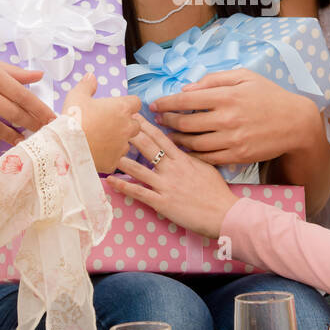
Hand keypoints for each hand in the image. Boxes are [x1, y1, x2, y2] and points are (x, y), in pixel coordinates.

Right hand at [61, 73, 140, 172]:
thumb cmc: (73, 118)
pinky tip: (96, 152)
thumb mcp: (77, 96)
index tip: (117, 107)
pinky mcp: (115, 161)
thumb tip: (91, 77)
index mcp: (121, 108)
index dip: (127, 104)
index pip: (136, 102)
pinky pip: (116, 158)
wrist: (66, 147)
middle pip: (136, 124)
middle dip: (125, 124)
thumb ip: (87, 85)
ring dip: (118, 140)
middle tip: (108, 124)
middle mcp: (127, 127)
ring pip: (126, 142)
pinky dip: (109, 155)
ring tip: (100, 140)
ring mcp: (122, 146)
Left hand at [108, 116, 237, 238]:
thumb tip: (181, 149)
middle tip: (114, 123)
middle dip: (130, 134)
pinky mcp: (162, 202)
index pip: (161, 138)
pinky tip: (111, 181)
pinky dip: (124, 186)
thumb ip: (191, 157)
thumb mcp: (206, 168)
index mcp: (183, 159)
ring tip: (106, 150)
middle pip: (147, 147)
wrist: (223, 213)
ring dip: (122, 159)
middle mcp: (172, 169)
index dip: (146, 125)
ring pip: (139, 169)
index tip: (134, 115)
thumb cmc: (217, 192)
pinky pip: (140, 192)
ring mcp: (166, 185)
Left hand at [149, 69, 321, 165]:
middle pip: (185, 124)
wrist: (296, 123)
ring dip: (176, 141)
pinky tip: (186, 150)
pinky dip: (193, 155)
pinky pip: (207, 158)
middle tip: (159, 121)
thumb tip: (187, 89)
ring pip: (193, 144)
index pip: (185, 100)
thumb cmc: (269, 96)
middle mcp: (227, 119)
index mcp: (226, 96)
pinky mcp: (237, 156)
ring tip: (168, 137)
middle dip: (167, 123)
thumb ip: (214, 80)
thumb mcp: (244, 77)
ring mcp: (232, 140)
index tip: (155, 106)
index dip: (165, 103)